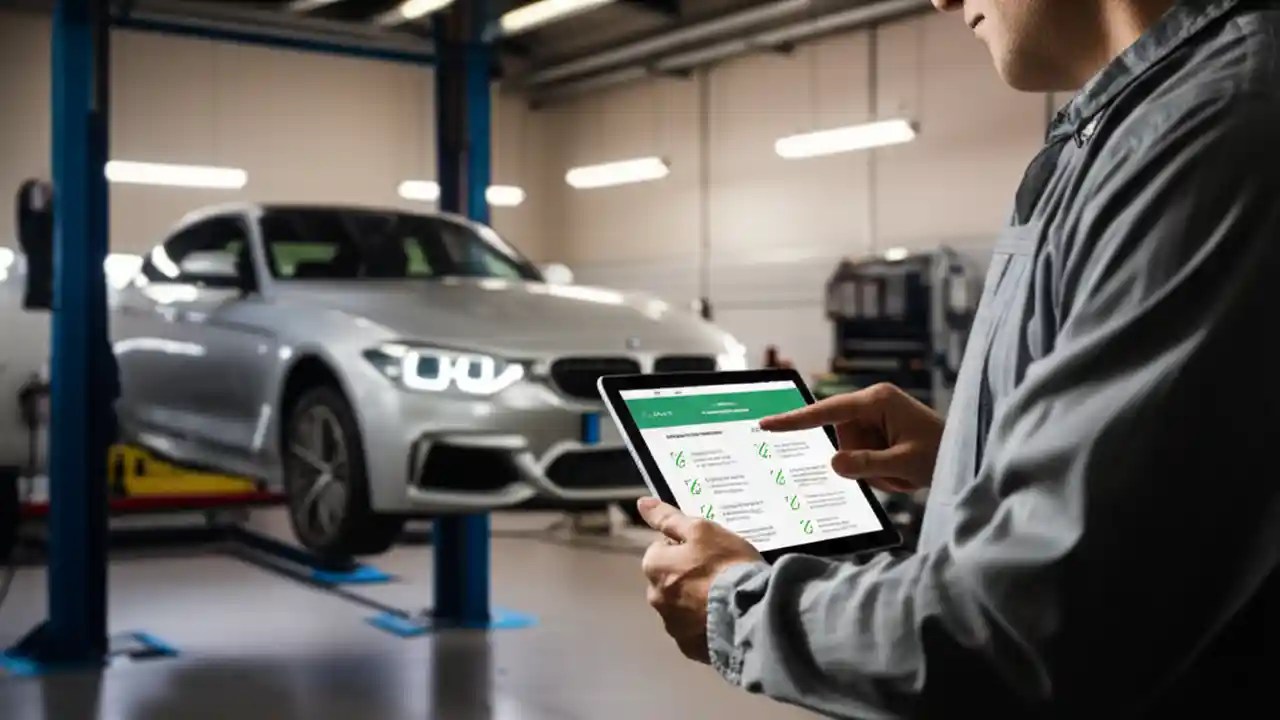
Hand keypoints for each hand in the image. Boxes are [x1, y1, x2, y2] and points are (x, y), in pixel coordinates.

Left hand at [637, 497, 763, 663]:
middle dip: (687, 575)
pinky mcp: (689, 647)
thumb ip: (669, 518)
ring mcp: (672, 626)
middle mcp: (655, 597)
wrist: (751, 614)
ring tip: (726, 598)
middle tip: (720, 573)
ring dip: (696, 601)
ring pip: (681, 606)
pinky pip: (694, 630)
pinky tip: (725, 618)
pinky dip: (705, 624)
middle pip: (670, 578)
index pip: (662, 548)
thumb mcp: (702, 530)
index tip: (709, 550)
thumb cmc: (727, 565)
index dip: (686, 546)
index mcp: (654, 566)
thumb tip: (643, 503)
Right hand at [760, 383, 942, 492]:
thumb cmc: (941, 454)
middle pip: (839, 438)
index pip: (826, 410)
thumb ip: (867, 464)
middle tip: (893, 472)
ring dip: (870, 470)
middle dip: (861, 462)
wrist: (964, 458)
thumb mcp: (904, 463)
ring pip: (848, 452)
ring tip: (902, 472)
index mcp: (877, 400)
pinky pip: (858, 457)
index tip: (767, 424)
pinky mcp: (876, 432)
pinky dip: (875, 471)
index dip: (795, 419)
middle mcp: (872, 405)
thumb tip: (833, 462)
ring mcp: (873, 419)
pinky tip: (899, 472)